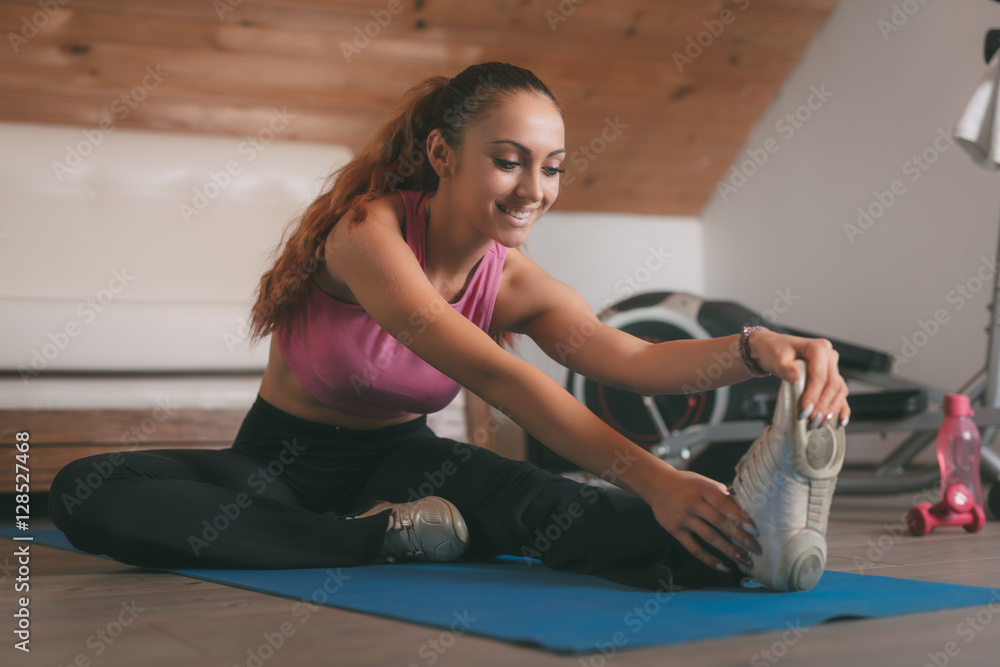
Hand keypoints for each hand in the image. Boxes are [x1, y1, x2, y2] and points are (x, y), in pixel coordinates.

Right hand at [647, 467, 761, 572]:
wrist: (655, 483)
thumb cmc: (685, 483)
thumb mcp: (702, 481)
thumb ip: (720, 493)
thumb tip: (741, 510)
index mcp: (702, 488)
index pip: (724, 504)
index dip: (740, 517)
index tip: (755, 531)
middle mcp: (692, 502)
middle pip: (719, 522)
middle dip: (740, 538)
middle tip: (755, 550)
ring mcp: (682, 517)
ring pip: (709, 537)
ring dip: (728, 551)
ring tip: (744, 561)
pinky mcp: (674, 529)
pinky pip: (693, 548)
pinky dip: (709, 559)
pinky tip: (723, 567)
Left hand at [750, 330, 850, 428]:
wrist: (774, 349)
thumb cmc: (775, 351)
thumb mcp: (776, 357)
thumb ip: (784, 367)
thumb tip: (795, 377)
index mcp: (818, 348)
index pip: (819, 375)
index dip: (813, 395)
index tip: (805, 410)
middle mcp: (830, 356)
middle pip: (832, 384)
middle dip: (823, 405)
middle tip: (812, 421)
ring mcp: (833, 367)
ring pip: (839, 390)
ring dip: (832, 409)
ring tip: (821, 423)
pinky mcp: (832, 378)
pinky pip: (840, 393)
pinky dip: (841, 407)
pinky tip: (840, 421)